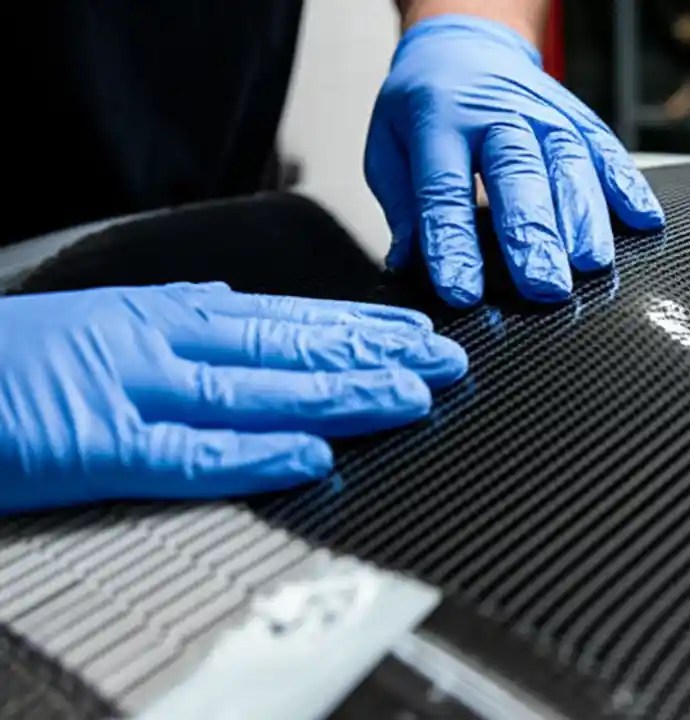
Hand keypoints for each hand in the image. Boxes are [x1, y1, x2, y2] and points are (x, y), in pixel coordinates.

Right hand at [0, 283, 467, 514]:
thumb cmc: (16, 358)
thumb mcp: (109, 320)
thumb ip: (181, 321)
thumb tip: (245, 313)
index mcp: (169, 316)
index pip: (287, 319)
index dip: (360, 328)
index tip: (419, 334)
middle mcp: (163, 342)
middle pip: (289, 349)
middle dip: (375, 356)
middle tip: (448, 363)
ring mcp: (133, 389)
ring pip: (259, 392)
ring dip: (341, 396)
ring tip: (411, 398)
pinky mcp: (97, 444)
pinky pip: (189, 454)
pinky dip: (255, 454)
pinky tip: (312, 457)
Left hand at [364, 14, 664, 306]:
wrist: (465, 46)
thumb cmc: (427, 108)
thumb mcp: (390, 147)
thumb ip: (405, 207)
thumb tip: (411, 265)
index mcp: (439, 120)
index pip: (444, 189)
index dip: (454, 243)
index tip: (462, 291)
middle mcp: (497, 114)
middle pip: (519, 175)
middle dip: (533, 234)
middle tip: (543, 285)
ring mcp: (545, 114)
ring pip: (570, 162)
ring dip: (584, 216)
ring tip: (591, 264)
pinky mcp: (580, 118)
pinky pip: (609, 149)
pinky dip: (629, 184)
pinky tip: (643, 220)